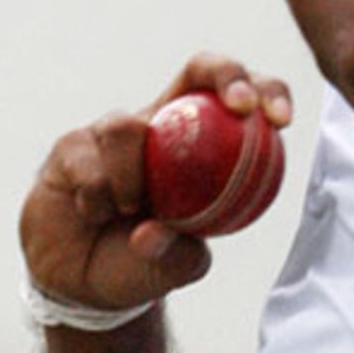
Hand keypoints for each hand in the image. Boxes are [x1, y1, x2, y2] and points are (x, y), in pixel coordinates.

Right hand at [19, 55, 292, 311]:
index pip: (239, 102)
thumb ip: (178, 253)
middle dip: (227, 74)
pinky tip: (95, 212)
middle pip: (200, 69)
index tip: (282, 120)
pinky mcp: (71, 146)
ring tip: (129, 211)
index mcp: (200, 144)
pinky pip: (86, 158)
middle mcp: (160, 125)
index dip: (267, 93)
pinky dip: (97, 193)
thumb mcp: (177, 267)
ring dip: (132, 176)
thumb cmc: (143, 264)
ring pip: (127, 127)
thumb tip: (157, 233)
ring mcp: (114, 131)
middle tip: (242, 107)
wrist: (82, 282)